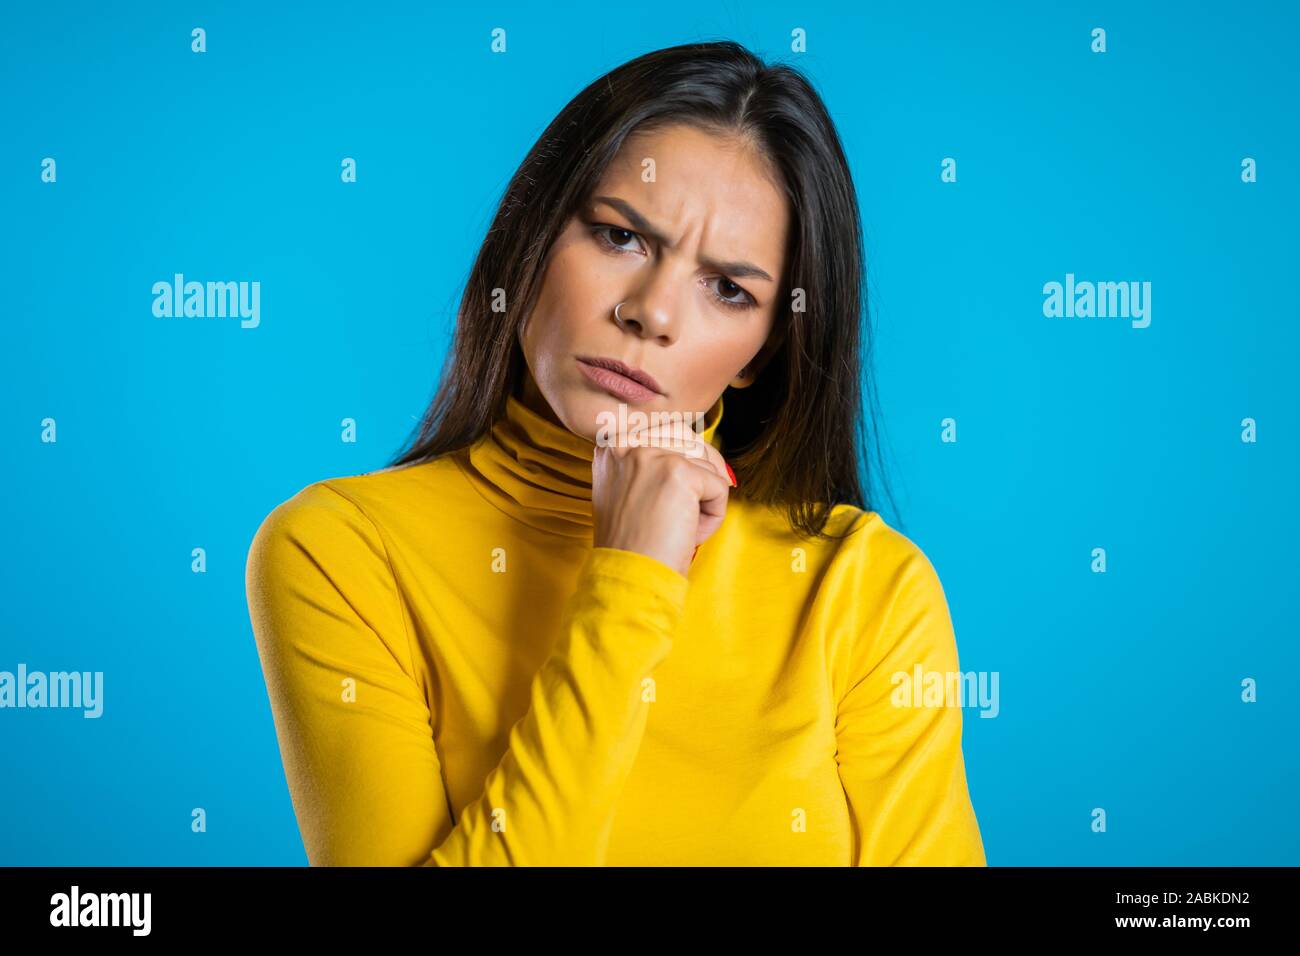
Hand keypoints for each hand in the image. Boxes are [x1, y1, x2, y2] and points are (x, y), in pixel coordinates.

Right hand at [591, 416, 735, 577]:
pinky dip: (714, 516)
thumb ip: (650, 465)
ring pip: (706, 464)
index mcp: (610, 445)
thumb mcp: (626, 492)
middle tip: (697, 509)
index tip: (686, 491)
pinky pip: (719, 486)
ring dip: (705, 500)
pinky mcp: (679, 473)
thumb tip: (700, 448)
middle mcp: (627, 443)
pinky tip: (690, 535)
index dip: (687, 460)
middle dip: (704, 475)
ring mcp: (652, 455)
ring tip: (683, 529)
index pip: (665, 430)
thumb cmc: (632, 545)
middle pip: (690, 441)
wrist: (629, 576)